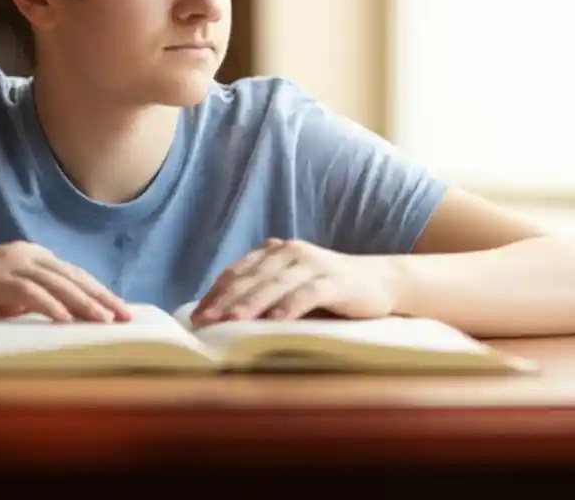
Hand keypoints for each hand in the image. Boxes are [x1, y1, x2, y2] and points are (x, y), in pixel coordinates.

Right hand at [0, 241, 132, 323]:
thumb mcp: (8, 297)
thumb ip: (36, 299)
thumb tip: (69, 315)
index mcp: (32, 256)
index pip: (74, 274)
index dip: (99, 292)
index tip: (121, 310)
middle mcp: (26, 254)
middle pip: (73, 276)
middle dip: (102, 297)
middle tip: (126, 316)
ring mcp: (10, 263)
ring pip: (58, 283)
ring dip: (84, 303)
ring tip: (104, 321)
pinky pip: (31, 293)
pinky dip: (51, 306)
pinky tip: (68, 321)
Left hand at [190, 238, 398, 325]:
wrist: (379, 281)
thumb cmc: (327, 291)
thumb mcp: (290, 287)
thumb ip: (262, 294)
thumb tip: (221, 319)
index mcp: (274, 252)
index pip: (236, 272)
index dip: (214, 294)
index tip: (196, 318)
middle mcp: (290, 252)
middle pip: (250, 278)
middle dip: (224, 301)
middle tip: (205, 323)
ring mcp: (313, 264)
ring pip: (274, 284)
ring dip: (251, 304)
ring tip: (230, 321)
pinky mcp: (334, 280)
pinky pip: (307, 293)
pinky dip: (290, 306)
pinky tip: (275, 321)